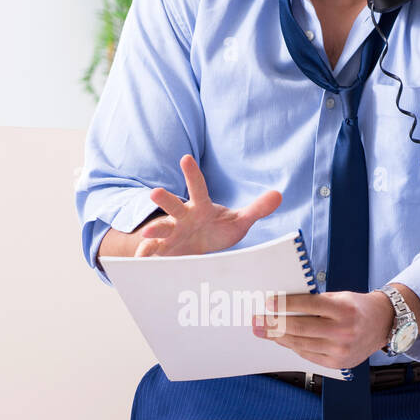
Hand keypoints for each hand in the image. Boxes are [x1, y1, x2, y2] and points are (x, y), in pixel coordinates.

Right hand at [134, 154, 281, 256]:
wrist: (198, 249)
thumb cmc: (216, 230)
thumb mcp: (239, 221)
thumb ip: (256, 209)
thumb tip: (279, 194)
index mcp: (200, 207)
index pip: (198, 188)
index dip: (192, 174)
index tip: (186, 158)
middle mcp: (182, 217)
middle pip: (172, 206)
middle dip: (165, 200)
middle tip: (154, 193)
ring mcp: (170, 233)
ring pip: (160, 229)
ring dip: (153, 230)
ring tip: (147, 232)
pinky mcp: (163, 250)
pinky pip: (152, 251)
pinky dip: (145, 255)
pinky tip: (139, 261)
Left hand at [252, 290, 394, 368]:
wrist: (383, 324)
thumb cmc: (358, 307)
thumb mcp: (340, 297)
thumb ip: (315, 302)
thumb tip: (283, 306)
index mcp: (344, 310)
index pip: (308, 305)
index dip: (285, 304)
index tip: (268, 304)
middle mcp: (343, 332)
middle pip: (300, 328)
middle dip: (274, 324)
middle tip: (257, 321)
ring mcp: (340, 350)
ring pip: (300, 344)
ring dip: (279, 338)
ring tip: (264, 332)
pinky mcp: (338, 363)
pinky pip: (308, 355)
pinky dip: (293, 347)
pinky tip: (283, 340)